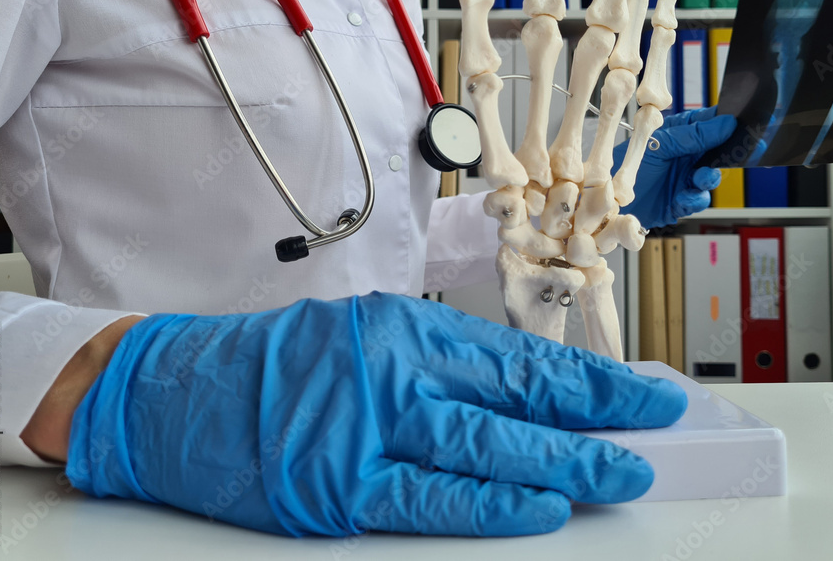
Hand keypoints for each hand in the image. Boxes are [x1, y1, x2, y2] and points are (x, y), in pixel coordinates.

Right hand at [67, 293, 686, 536]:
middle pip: (519, 395)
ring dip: (563, 462)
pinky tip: (540, 506)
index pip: (521, 358)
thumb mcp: (368, 336)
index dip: (590, 381)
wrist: (177, 389)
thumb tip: (526, 402)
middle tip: (655, 429)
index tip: (642, 394)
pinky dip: (492, 503)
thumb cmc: (280, 363)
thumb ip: (442, 367)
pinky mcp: (337, 483)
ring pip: (488, 445)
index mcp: (407, 327)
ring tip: (620, 473)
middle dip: (598, 415)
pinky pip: (431, 494)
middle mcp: (395, 367)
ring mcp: (367, 425)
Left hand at [613, 107, 737, 227]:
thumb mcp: (659, 144)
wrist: (604, 201)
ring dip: (709, 177)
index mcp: (679, 134)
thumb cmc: (624, 164)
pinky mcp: (680, 201)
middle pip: (717, 152)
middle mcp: (684, 155)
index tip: (741, 124)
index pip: (710, 123)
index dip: (727, 124)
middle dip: (728, 154)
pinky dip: (694, 198)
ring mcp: (683, 178)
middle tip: (736, 153)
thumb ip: (692, 136)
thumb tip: (726, 123)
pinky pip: (697, 199)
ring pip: (710, 177)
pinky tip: (685, 195)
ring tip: (701, 176)